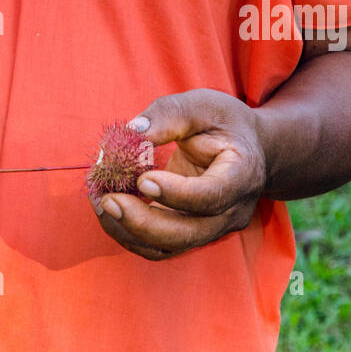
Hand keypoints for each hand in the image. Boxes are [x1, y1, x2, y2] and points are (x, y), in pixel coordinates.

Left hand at [90, 88, 267, 260]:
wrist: (250, 149)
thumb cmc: (225, 123)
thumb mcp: (203, 105)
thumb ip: (169, 115)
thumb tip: (132, 131)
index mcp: (240, 175)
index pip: (211, 196)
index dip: (176, 194)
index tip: (142, 179)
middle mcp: (231, 210)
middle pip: (188, 233)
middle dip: (143, 222)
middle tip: (107, 199)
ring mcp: (212, 227)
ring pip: (170, 246)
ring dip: (130, 231)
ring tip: (100, 202)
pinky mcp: (192, 232)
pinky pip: (160, 245)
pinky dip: (131, 233)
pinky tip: (110, 209)